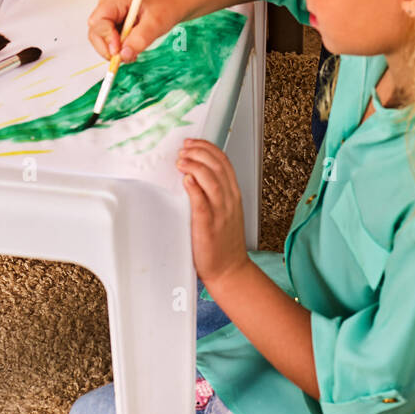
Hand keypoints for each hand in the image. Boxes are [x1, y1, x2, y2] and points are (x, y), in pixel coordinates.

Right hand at [87, 0, 179, 62]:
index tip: (119, 52)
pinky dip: (118, 51)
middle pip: (95, 33)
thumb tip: (124, 54)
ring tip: (133, 52)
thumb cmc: (165, 7)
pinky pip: (108, 43)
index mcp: (115, 0)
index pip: (99, 22)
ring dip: (114, 52)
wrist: (171, 5)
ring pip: (100, 41)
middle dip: (108, 49)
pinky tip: (131, 49)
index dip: (106, 39)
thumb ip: (140, 38)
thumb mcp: (156, 23)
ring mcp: (109, 17)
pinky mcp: (113, 26)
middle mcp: (108, 7)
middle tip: (126, 56)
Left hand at [177, 140, 248, 286]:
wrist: (230, 270)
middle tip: (183, 148)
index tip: (192, 142)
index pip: (223, 162)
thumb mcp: (225, 211)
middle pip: (217, 165)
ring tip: (181, 160)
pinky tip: (186, 179)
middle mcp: (229, 200)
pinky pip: (202, 202)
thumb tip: (194, 173)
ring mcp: (220, 213)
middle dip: (199, 151)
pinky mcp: (208, 226)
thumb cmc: (224, 242)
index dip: (207, 147)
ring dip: (194, 165)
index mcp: (233, 195)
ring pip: (211, 179)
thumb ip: (213, 192)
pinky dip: (194, 188)